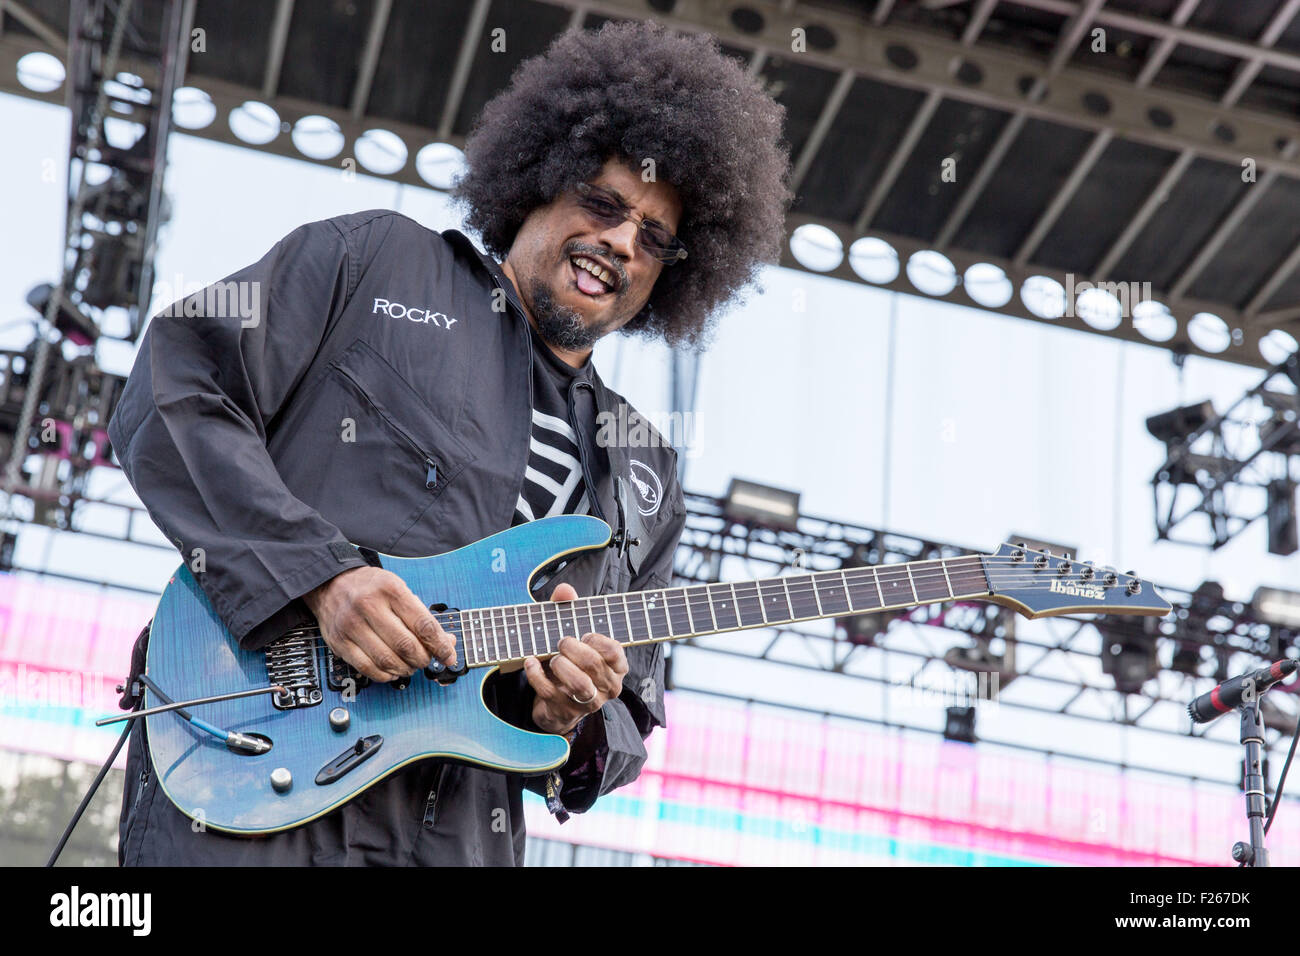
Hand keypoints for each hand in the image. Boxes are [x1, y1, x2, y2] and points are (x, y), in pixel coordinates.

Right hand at [304, 566, 456, 681]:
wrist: (331, 584)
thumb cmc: (371, 588)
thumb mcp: (399, 589)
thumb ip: (421, 616)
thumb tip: (446, 643)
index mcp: (390, 589)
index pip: (423, 624)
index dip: (440, 645)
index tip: (449, 655)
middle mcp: (369, 606)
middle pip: (406, 645)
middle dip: (423, 659)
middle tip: (427, 660)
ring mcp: (351, 625)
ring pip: (387, 660)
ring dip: (406, 669)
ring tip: (410, 666)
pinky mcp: (339, 642)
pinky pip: (367, 668)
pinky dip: (385, 675)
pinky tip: (393, 670)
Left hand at [524, 582, 627, 734]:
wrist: (559, 701)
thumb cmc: (573, 661)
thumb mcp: (575, 635)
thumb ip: (570, 610)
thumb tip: (564, 590)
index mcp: (617, 667)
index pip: (614, 652)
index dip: (597, 640)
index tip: (584, 634)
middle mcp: (607, 686)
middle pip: (593, 665)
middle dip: (573, 648)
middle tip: (562, 642)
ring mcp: (587, 702)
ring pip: (578, 684)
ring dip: (561, 665)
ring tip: (554, 657)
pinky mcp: (565, 711)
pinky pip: (550, 692)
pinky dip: (536, 675)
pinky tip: (531, 662)